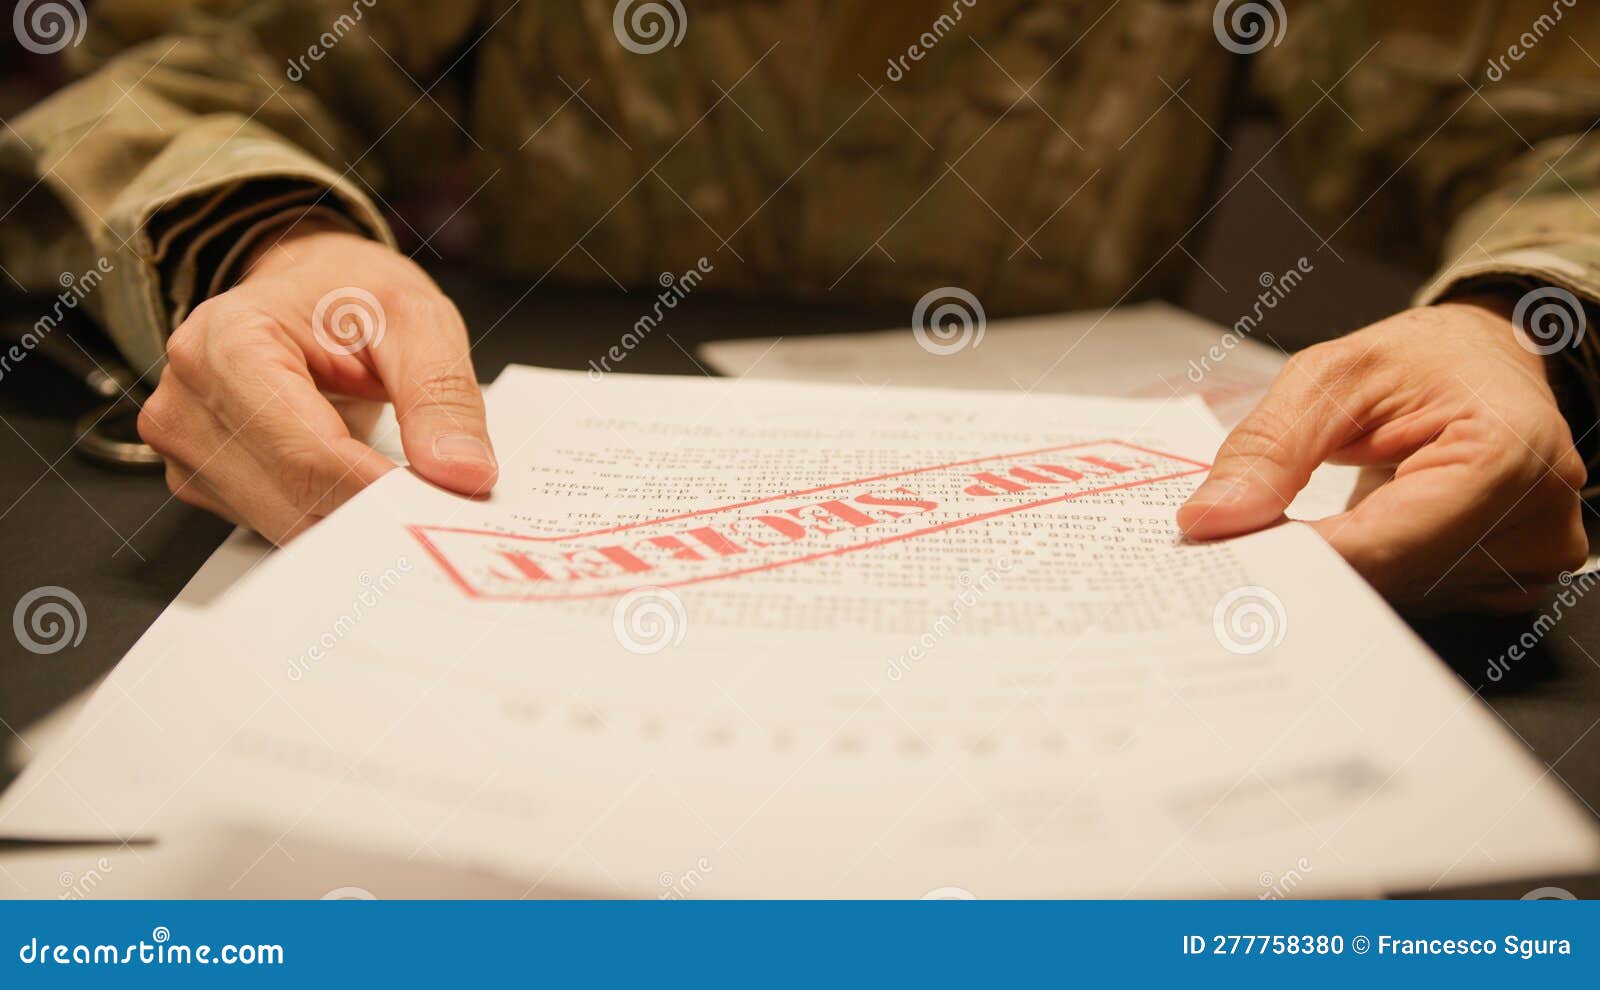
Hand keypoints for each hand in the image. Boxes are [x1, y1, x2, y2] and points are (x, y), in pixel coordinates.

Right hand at [137, 225, 497, 542]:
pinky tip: (359, 486)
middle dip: (376, 511)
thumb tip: (461, 472)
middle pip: (294, 500)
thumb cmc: (349, 295)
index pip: (308, 455)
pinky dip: (332, 519)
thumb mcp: (417, 320)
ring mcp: (184, 447)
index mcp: (227, 343)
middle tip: (441, 502)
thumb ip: (442, 396)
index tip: (443, 504)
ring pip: (288, 526)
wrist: (308, 290)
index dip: (382, 490)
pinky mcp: (201, 481)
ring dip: (356, 521)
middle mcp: (189, 400)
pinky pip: (277, 527)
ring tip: (400, 481)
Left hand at [1177, 298, 1588, 613]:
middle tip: (1238, 540)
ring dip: (1340, 568)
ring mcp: (1531, 562)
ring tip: (1312, 519)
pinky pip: (1416, 598)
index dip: (1294, 557)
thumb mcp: (1331, 376)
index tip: (1223, 553)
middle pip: (1388, 579)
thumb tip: (1210, 519)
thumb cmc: (1426, 360)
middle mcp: (1537, 521)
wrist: (1488, 363)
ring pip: (1396, 598)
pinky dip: (1369, 571)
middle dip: (1306, 563)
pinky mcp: (1510, 584)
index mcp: (1510, 455)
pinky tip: (1353, 535)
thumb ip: (1268, 450)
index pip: (1383, 543)